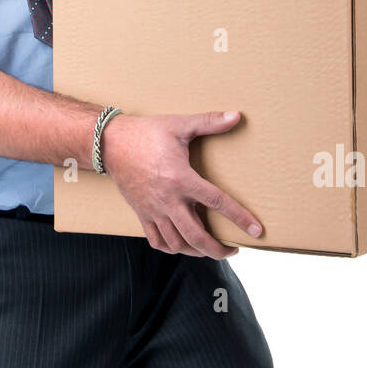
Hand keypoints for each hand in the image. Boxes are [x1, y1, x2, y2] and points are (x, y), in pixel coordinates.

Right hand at [99, 110, 260, 258]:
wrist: (110, 143)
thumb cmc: (146, 133)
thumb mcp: (180, 125)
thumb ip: (210, 122)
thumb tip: (237, 116)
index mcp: (181, 179)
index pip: (217, 203)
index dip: (240, 218)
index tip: (256, 231)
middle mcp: (168, 200)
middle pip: (197, 236)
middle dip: (218, 249)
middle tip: (233, 249)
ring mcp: (153, 210)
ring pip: (177, 244)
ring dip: (197, 251)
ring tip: (211, 248)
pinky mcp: (142, 214)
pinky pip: (157, 241)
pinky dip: (172, 248)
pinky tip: (183, 245)